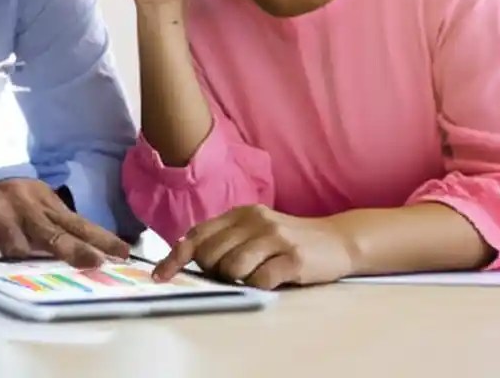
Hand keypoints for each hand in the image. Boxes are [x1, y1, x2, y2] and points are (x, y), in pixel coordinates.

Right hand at [0, 179, 130, 268]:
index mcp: (41, 198)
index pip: (76, 221)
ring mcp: (0, 210)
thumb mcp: (29, 207)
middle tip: (96, 263)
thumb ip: (52, 225)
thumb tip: (88, 251)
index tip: (123, 252)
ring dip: (23, 261)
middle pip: (55, 232)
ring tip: (20, 265)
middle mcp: (24, 201)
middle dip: (77, 250)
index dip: (100, 237)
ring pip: (21, 249)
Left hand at [153, 205, 355, 289]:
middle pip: (211, 255)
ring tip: (255, 274)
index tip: (161, 275)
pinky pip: (260, 280)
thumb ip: (225, 237)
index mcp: (240, 213)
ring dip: (238, 279)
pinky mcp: (293, 258)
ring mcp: (275, 238)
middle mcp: (255, 221)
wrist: (338, 239)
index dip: (175, 257)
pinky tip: (272, 278)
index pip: (197, 234)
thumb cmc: (288, 240)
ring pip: (232, 268)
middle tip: (233, 273)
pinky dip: (260, 285)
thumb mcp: (255, 229)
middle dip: (213, 271)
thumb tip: (187, 256)